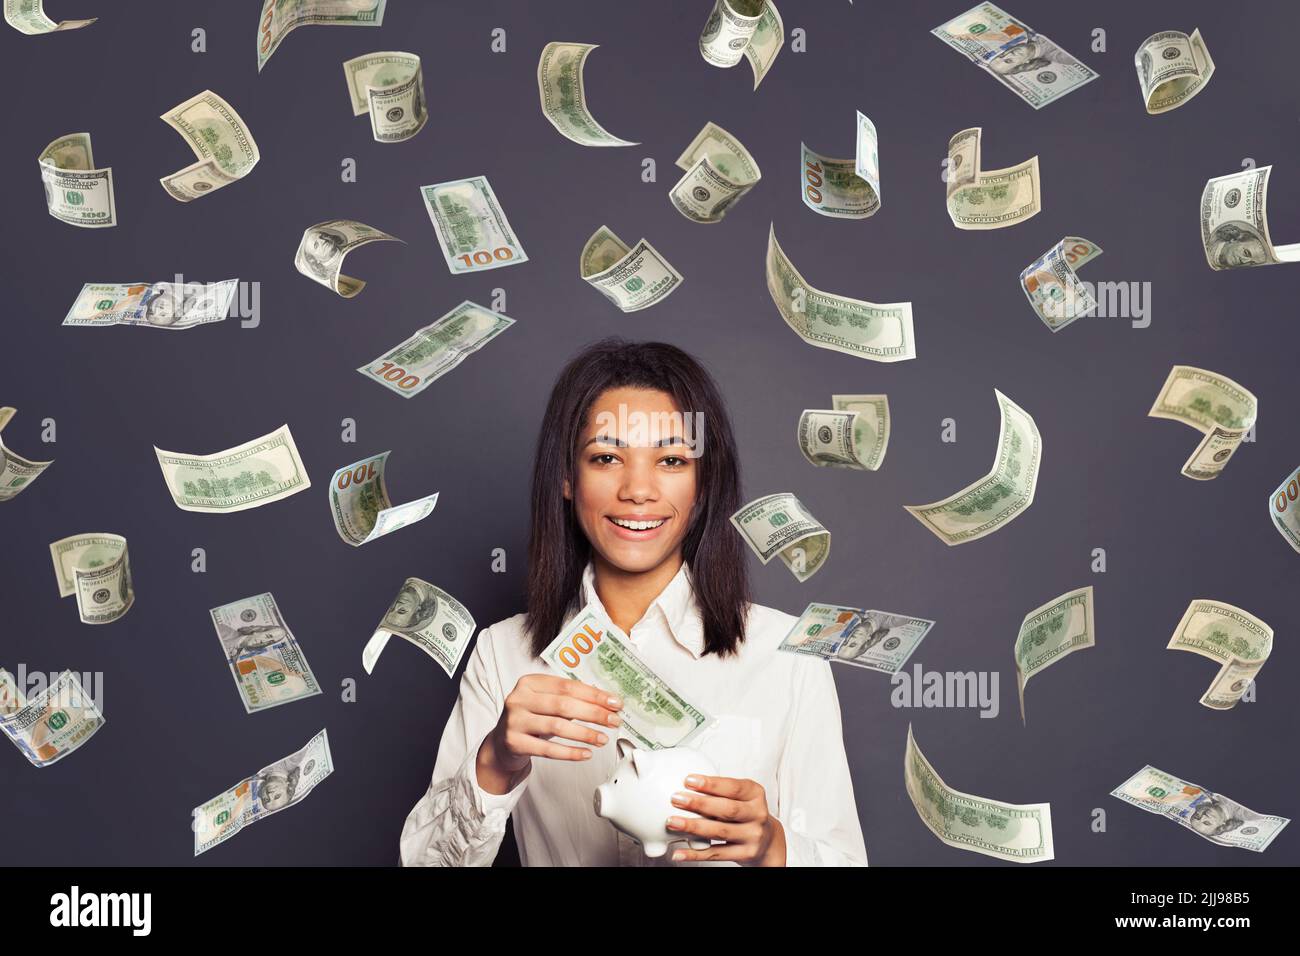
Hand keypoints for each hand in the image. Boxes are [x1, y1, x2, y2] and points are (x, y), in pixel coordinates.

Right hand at [476, 675, 622, 792]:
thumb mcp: (546, 703)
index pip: (568, 686)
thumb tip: (606, 702)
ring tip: (603, 739)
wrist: (501, 744)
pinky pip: (547, 749)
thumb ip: (570, 699)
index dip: (594, 695)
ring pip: (557, 726)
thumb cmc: (531, 719)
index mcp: (529, 682)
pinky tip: (586, 753)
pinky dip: (570, 752)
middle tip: (614, 721)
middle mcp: (519, 698)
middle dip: (594, 713)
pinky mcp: (514, 742)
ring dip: (585, 733)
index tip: (615, 703)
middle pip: (564, 704)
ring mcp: (515, 721)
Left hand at [665, 775, 785, 865]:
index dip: (710, 784)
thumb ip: (721, 791)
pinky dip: (696, 853)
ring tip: (673, 822)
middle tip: (677, 799)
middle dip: (699, 804)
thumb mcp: (742, 796)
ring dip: (694, 826)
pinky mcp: (745, 854)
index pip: (733, 787)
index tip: (688, 781)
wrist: (767, 840)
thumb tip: (686, 788)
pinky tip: (680, 852)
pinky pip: (716, 854)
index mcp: (755, 794)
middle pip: (727, 809)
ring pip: (720, 831)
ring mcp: (753, 836)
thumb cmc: (746, 813)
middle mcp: (757, 814)